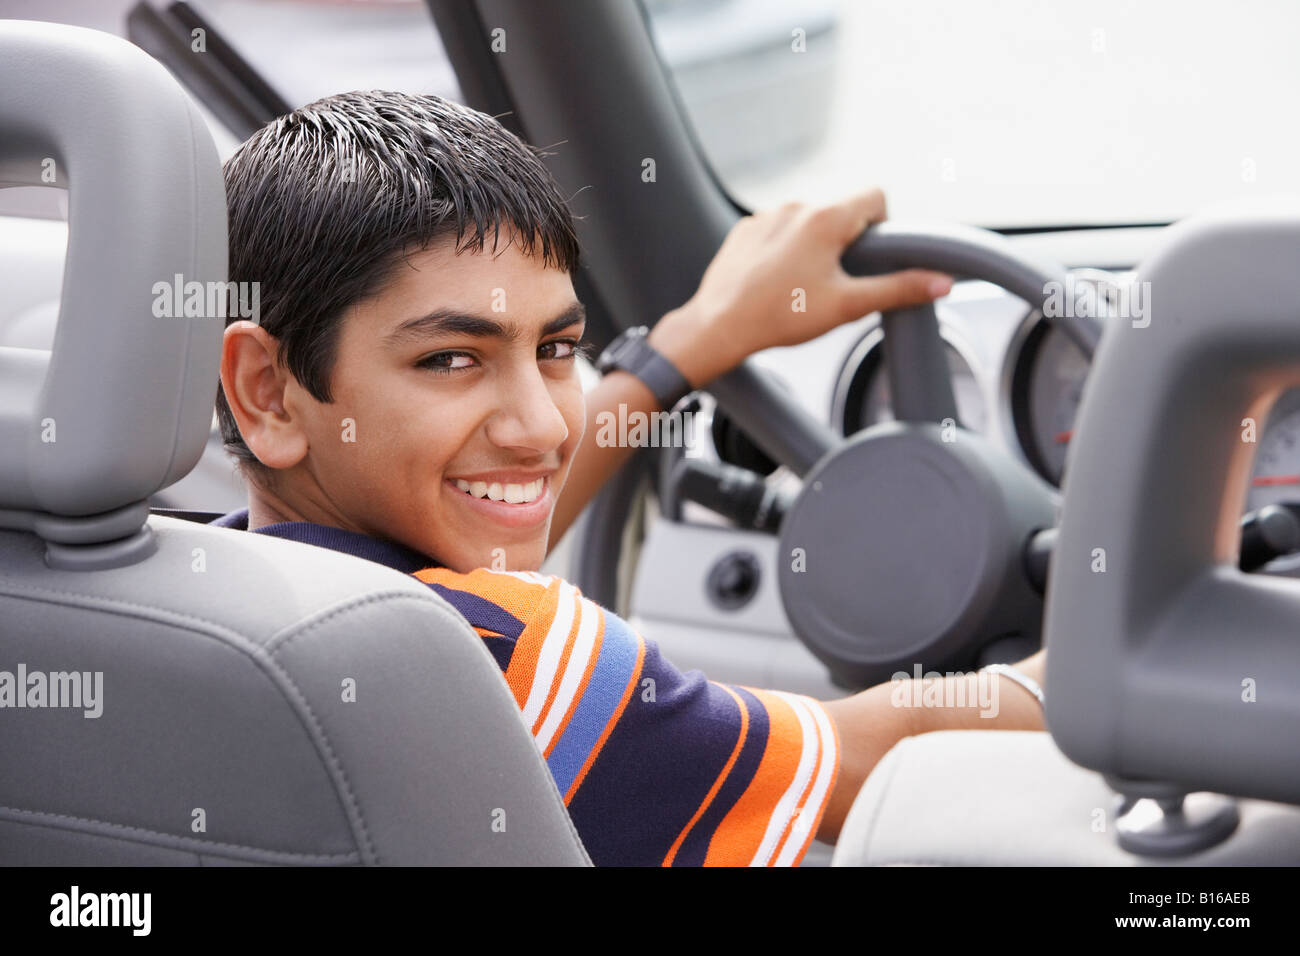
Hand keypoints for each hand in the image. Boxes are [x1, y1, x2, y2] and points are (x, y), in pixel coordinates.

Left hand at [649, 189, 952, 386]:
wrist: (719, 325)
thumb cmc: (781, 317)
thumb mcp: (847, 306)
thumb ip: (898, 289)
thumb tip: (942, 283)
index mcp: (825, 218)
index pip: (875, 196)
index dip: (882, 225)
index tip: (870, 257)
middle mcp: (796, 206)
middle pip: (841, 210)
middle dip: (846, 241)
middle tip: (834, 281)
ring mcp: (766, 215)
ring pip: (808, 221)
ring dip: (814, 245)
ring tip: (800, 286)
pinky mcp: (745, 229)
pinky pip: (778, 229)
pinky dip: (784, 249)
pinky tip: (774, 281)